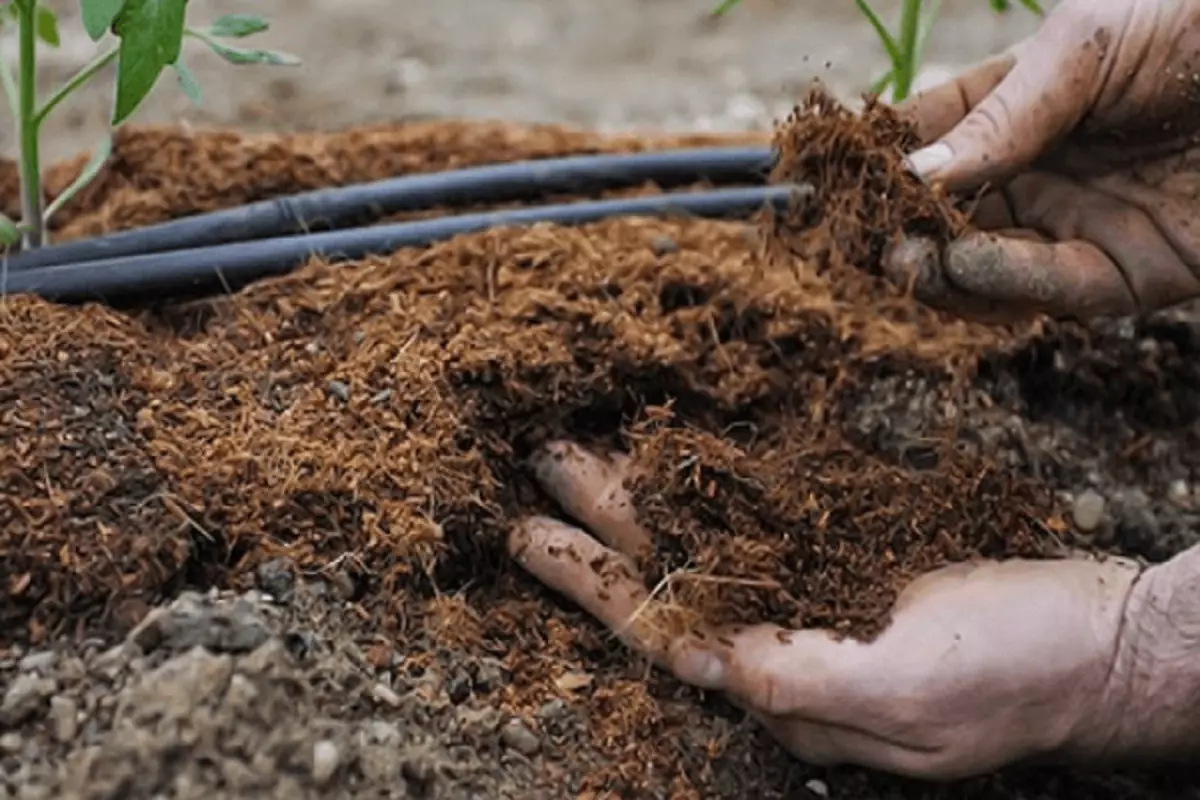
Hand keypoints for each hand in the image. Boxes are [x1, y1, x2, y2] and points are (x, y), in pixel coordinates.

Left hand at [508, 440, 1148, 779]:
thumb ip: (804, 680)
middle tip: (545, 459)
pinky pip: (766, 516)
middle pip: (673, 576)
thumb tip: (710, 663)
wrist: (1106, 641)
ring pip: (710, 539)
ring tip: (592, 447)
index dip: (592, 584)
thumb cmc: (1024, 674)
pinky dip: (717, 484)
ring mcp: (817, 597)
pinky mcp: (853, 555)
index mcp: (787, 687)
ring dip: (649, 495)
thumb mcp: (913, 691)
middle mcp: (787, 641)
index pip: (662, 632)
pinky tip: (686, 455)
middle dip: (602, 523)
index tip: (531, 534)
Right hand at [884, 0, 1199, 321]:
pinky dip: (1000, 281)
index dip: (877, 158)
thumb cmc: (1196, 26)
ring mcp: (1079, 226)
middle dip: (896, 226)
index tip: (823, 177)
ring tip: (898, 255)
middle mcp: (1042, 172)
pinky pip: (1050, 288)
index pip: (931, 137)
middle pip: (947, 213)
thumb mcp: (1088, 48)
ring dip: (936, 265)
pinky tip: (958, 263)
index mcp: (1024, 104)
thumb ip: (1002, 115)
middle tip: (854, 235)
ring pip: (984, 265)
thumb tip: (913, 172)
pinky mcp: (1127, 275)